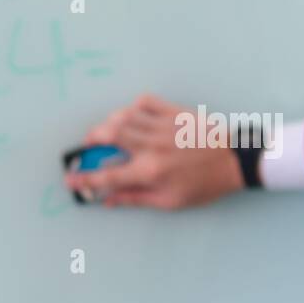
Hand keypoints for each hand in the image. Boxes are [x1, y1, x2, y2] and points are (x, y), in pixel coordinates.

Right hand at [64, 94, 245, 208]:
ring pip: (123, 117)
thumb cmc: (204, 184)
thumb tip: (108, 200)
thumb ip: (136, 198)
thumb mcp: (170, 201)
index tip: (70, 179)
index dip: (84, 179)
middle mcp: (152, 147)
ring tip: (106, 132)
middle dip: (91, 140)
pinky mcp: (173, 112)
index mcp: (151, 171)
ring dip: (108, 123)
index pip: (108, 176)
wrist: (234, 159)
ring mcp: (162, 126)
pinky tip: (132, 116)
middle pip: (108, 136)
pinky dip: (132, 107)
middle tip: (88, 147)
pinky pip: (144, 101)